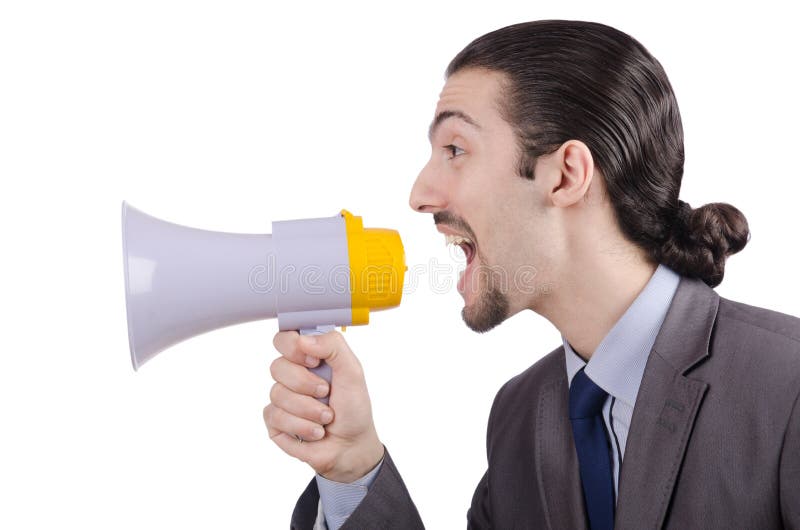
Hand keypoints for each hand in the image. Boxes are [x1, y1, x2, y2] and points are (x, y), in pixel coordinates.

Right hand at [264, 330, 383, 482]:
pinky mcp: (275, 421)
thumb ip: (333, 346)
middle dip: (305, 384)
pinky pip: (275, 416)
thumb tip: (303, 339)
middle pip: (277, 366)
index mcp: (309, 357)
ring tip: (326, 417)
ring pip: (277, 394)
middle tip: (326, 393)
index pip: (284, 338)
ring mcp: (281, 398)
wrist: (351, 445)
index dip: (293, 348)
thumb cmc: (353, 408)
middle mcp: (292, 374)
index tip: (314, 361)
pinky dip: (301, 426)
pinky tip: (315, 431)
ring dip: (308, 409)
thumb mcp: (353, 372)